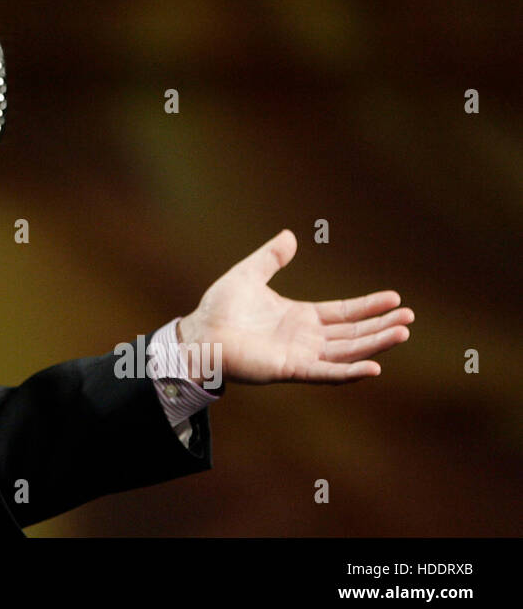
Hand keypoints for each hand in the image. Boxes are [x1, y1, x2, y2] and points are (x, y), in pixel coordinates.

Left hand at [177, 229, 413, 384]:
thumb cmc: (219, 308)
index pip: (343, 312)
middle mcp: (305, 338)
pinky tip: (374, 367)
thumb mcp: (248, 274)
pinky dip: (350, 371)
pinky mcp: (290, 369)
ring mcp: (300, 355)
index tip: (395, 297)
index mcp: (300, 316)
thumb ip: (270, 258)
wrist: (199, 334)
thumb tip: (290, 236)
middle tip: (409, 317)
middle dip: (381, 325)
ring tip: (402, 332)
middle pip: (353, 333)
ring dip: (375, 344)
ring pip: (347, 351)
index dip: (368, 306)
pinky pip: (326, 373)